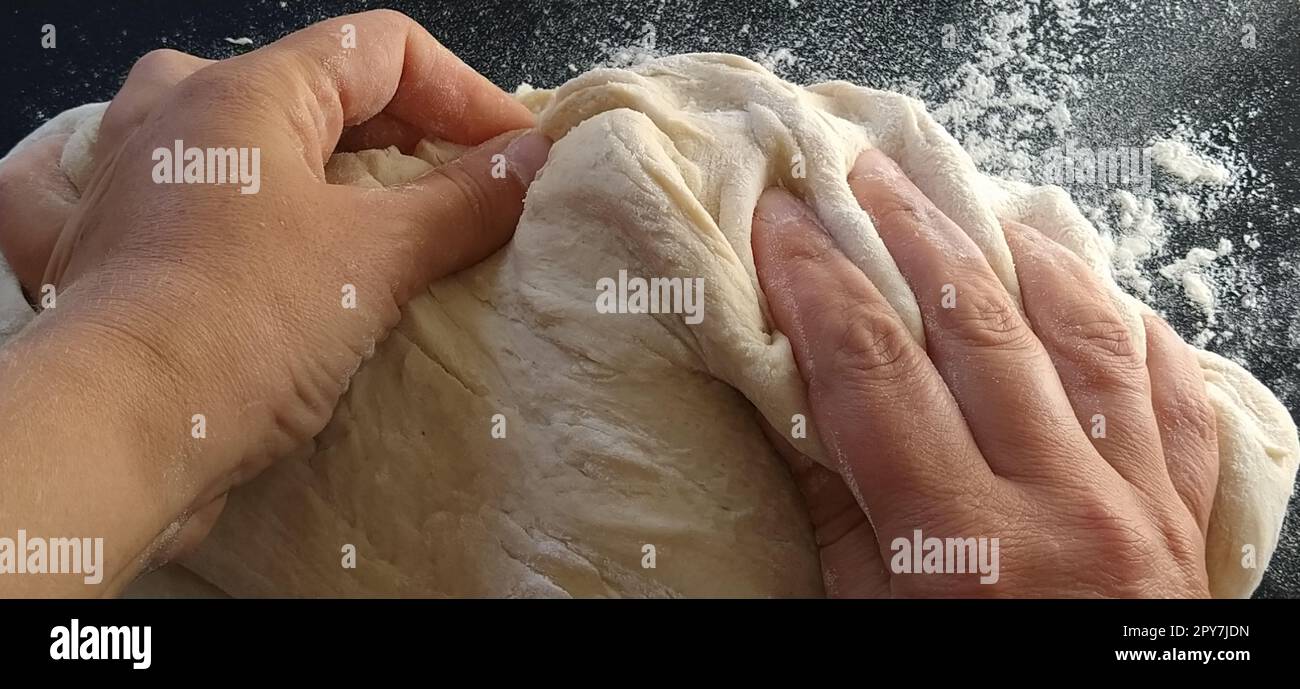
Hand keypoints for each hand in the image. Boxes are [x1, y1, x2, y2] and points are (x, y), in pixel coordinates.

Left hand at [0, 10, 549, 594]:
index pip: (386, 49)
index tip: (522, 158)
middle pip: (331, 96)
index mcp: (245, 89)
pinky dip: (274, 220)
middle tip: (479, 200)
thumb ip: (465, 200)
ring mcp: (146, 180)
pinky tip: (301, 255)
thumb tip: (533, 160)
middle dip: (417, 143)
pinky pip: (216, 206)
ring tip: (406, 232)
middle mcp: (184, 114)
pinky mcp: (129, 247)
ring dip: (348, 182)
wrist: (109, 436)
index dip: (469, 96)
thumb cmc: (243, 324)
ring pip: (272, 150)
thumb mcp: (376, 256)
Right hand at [752, 150, 1218, 597]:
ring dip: (1024, 257)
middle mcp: (1067, 510)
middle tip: (863, 172)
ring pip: (1089, 339)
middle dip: (911, 234)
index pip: (874, 369)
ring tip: (975, 204)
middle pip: (978, 327)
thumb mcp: (865, 625)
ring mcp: (1142, 509)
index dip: (817, 281)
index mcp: (966, 547)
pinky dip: (1137, 335)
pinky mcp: (1188, 520)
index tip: (780, 220)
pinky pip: (1177, 400)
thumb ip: (839, 512)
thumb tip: (801, 397)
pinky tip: (1100, 295)